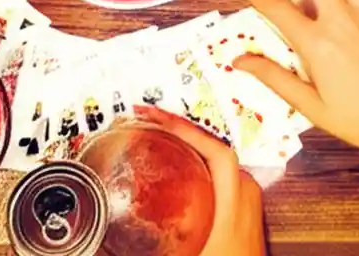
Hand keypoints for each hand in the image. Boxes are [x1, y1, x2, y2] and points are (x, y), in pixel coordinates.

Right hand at [133, 105, 265, 255]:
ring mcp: (247, 203)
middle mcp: (247, 197)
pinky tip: (177, 171)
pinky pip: (219, 176)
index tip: (156, 116)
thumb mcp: (190, 255)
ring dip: (189, 146)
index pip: (216, 151)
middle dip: (180, 130)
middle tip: (150, 120)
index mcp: (237, 205)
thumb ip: (156, 248)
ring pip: (217, 162)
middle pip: (214, 148)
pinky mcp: (243, 212)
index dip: (184, 129)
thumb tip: (111, 252)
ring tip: (160, 137)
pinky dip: (196, 165)